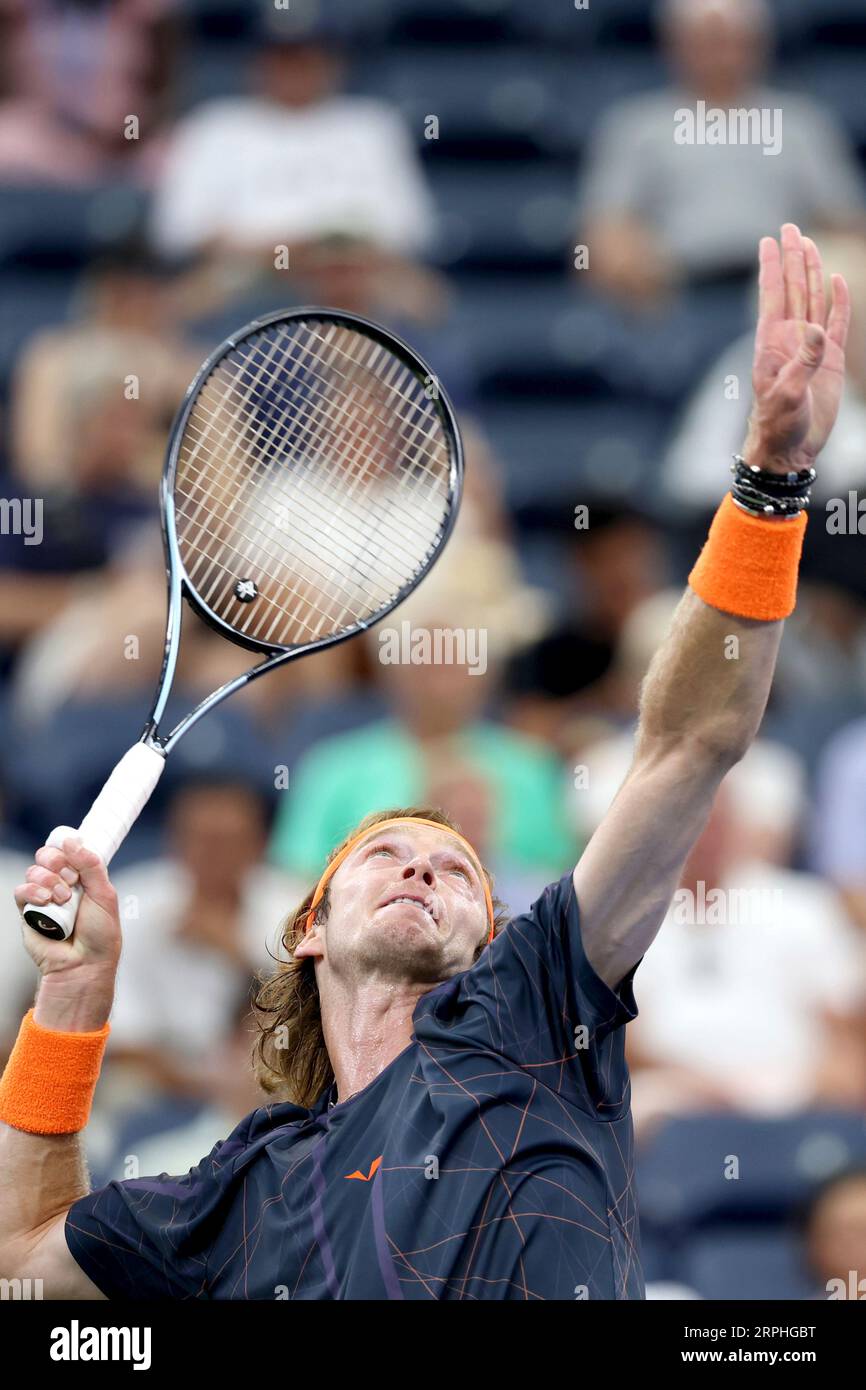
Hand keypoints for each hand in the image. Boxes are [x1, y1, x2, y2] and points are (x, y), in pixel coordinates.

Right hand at [14, 838, 120, 1028]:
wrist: (83, 965)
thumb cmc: (100, 934)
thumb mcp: (105, 894)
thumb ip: (91, 865)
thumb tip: (72, 840)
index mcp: (83, 878)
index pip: (68, 850)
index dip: (68, 848)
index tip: (74, 855)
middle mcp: (63, 884)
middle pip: (48, 855)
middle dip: (57, 862)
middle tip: (71, 880)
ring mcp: (44, 897)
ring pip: (34, 871)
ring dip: (48, 879)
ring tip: (62, 898)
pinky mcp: (29, 912)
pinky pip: (21, 890)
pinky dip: (32, 891)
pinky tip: (45, 900)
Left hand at [743, 223, 850, 473]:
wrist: (789, 448)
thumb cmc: (777, 424)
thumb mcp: (786, 396)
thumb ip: (801, 364)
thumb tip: (815, 331)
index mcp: (772, 343)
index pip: (772, 296)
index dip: (771, 267)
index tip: (768, 240)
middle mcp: (790, 339)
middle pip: (793, 289)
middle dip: (792, 258)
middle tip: (790, 228)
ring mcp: (810, 347)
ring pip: (812, 299)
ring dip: (811, 272)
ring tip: (807, 244)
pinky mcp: (828, 360)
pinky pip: (836, 323)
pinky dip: (837, 301)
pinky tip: (835, 280)